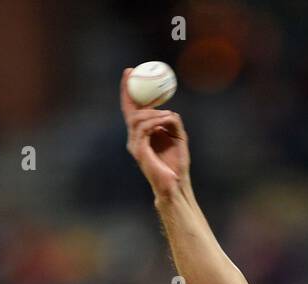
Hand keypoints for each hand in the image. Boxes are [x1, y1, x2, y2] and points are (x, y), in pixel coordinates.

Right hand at [121, 67, 189, 197]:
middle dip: (128, 90)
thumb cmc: (177, 164)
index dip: (130, 91)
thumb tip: (169, 111)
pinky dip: (156, 121)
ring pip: (138, 119)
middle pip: (129, 110)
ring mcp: (135, 144)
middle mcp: (135, 138)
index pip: (134, 109)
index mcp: (143, 134)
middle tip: (132, 74)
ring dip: (153, 112)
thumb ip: (172, 122)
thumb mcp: (178, 137)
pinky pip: (144, 129)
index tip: (131, 72)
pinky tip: (166, 119)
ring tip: (166, 113)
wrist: (176, 185)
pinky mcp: (139, 151)